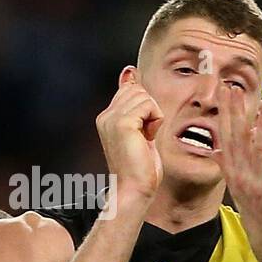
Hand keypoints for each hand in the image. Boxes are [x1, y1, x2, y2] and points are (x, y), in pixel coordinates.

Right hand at [95, 75, 162, 205]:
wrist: (135, 189)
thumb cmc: (141, 167)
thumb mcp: (141, 131)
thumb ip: (137, 106)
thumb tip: (130, 72)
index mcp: (107, 118)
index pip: (130, 90)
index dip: (145, 108)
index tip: (144, 131)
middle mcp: (105, 116)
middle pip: (138, 90)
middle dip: (150, 110)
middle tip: (146, 135)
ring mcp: (111, 118)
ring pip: (144, 96)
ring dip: (154, 116)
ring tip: (146, 137)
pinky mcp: (121, 123)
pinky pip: (149, 105)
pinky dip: (156, 120)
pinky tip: (148, 137)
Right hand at [213, 84, 261, 261]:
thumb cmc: (259, 215)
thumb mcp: (239, 190)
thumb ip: (229, 168)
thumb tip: (217, 151)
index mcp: (234, 174)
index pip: (226, 138)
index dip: (225, 115)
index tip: (225, 92)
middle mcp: (242, 178)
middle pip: (237, 140)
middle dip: (235, 113)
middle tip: (234, 89)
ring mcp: (259, 187)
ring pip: (259, 152)